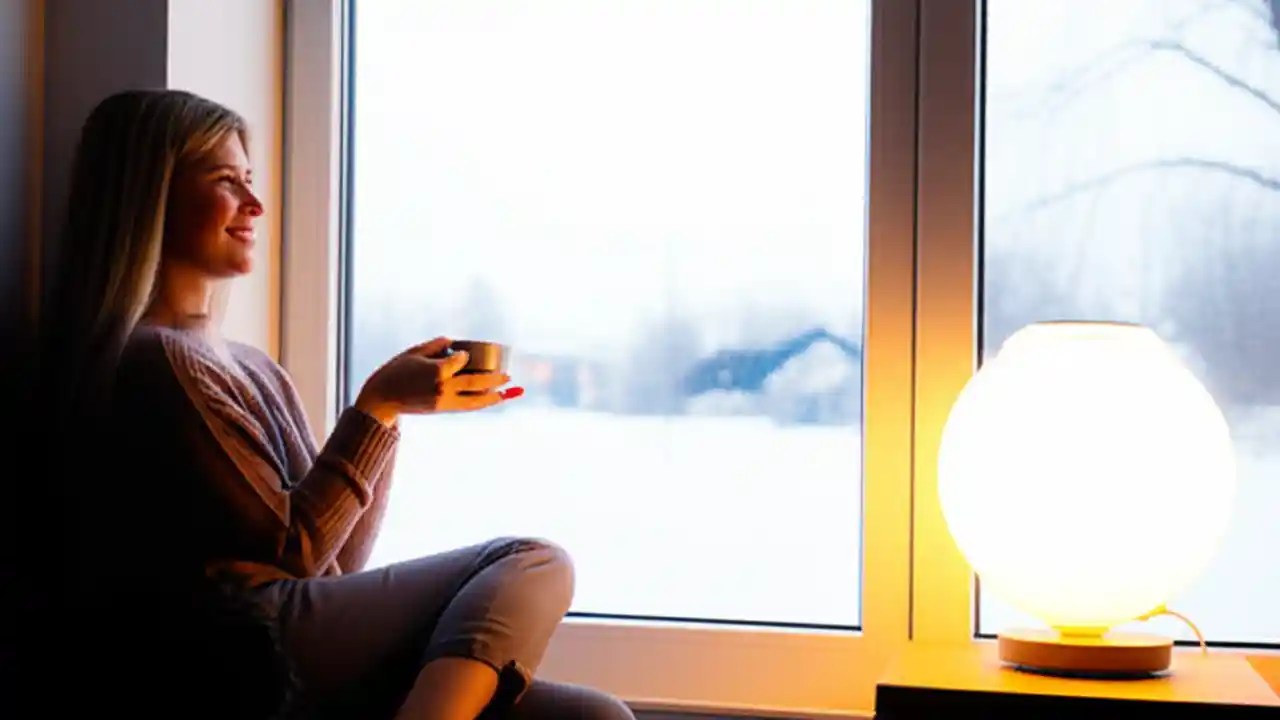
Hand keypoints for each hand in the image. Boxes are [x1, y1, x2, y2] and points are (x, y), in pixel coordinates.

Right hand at [354, 337, 521, 424]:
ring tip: (508, 393)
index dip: (466, 356)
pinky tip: (492, 400)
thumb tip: (454, 342)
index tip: (466, 354)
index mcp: (436, 371)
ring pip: (475, 399)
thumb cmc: (395, 371)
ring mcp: (444, 401)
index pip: (461, 361)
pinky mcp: (443, 409)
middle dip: (494, 378)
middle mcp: (443, 387)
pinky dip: (481, 403)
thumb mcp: (414, 352)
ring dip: (493, 397)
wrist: (382, 399)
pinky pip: (467, 407)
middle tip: (508, 375)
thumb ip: (436, 345)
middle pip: (476, 382)